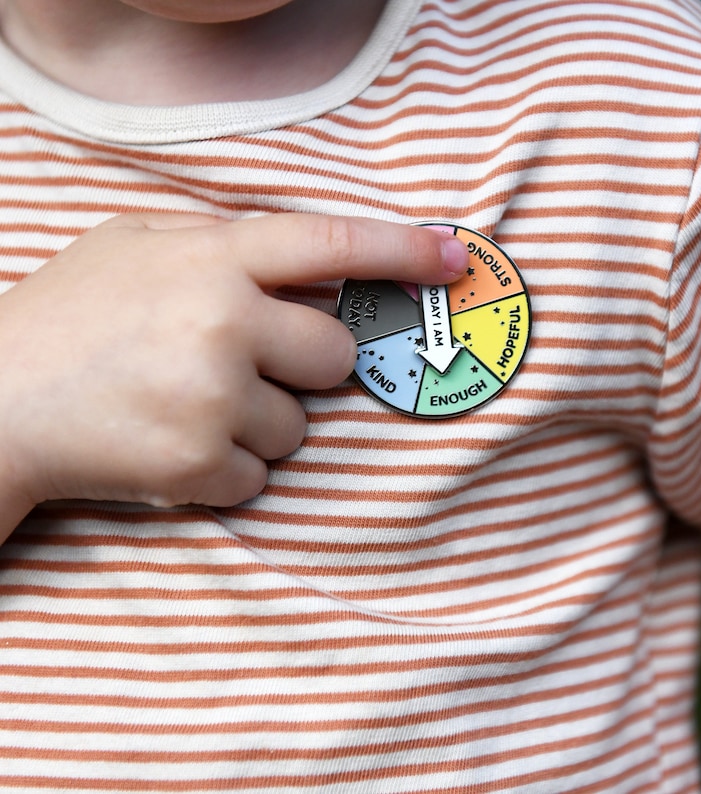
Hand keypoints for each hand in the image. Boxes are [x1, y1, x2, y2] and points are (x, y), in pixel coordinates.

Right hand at [0, 213, 467, 530]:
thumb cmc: (69, 317)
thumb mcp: (136, 246)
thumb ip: (223, 246)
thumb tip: (307, 266)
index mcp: (212, 258)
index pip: (330, 245)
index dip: (400, 250)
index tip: (451, 256)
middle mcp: (223, 322)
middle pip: (336, 355)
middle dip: (305, 366)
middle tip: (239, 363)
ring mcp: (214, 396)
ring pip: (302, 426)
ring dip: (261, 422)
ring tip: (187, 406)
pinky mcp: (201, 464)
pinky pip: (263, 474)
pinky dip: (230, 466)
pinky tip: (174, 442)